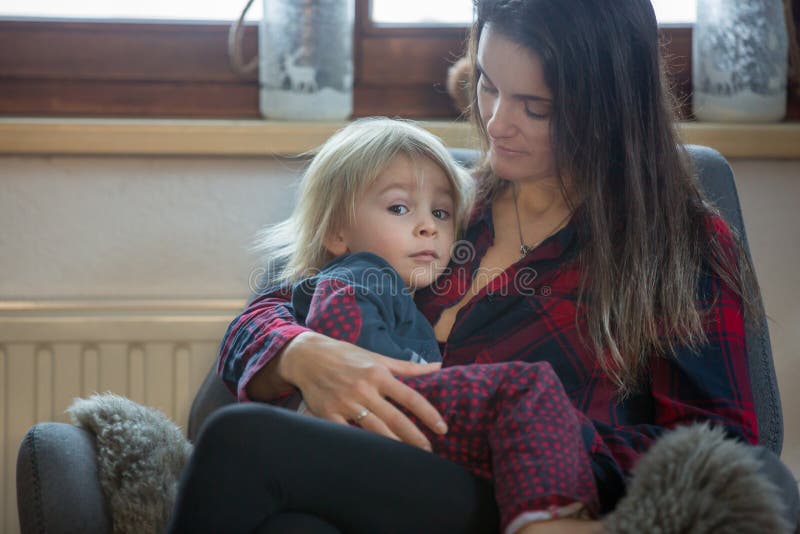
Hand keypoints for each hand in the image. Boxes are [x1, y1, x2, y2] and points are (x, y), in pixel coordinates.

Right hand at [278, 331, 446, 450]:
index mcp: (378, 373)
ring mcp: (345, 402)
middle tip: (429, 452)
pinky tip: (373, 457)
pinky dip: (360, 445)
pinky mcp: (328, 413)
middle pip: (395, 418)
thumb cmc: (346, 356)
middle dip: (415, 437)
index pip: (410, 397)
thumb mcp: (376, 357)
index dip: (428, 414)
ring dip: (393, 446)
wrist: (307, 356)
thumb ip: (407, 367)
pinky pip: (347, 435)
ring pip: (375, 430)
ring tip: (408, 459)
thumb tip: (437, 366)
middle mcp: (364, 388)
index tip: (442, 428)